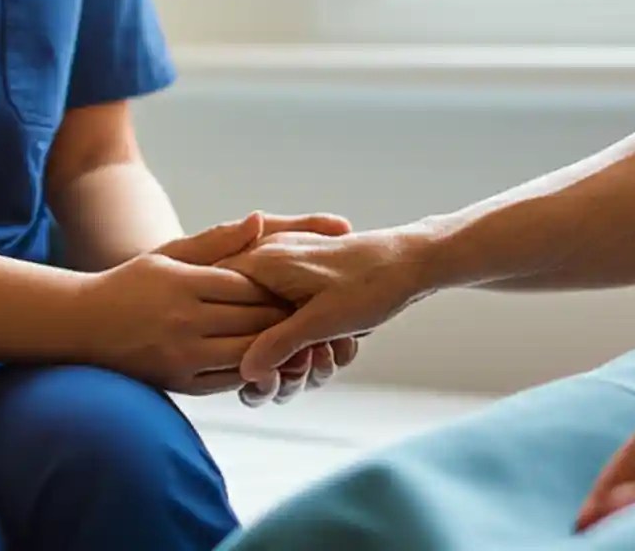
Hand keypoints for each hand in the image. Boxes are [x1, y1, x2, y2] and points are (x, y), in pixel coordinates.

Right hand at [82, 213, 325, 394]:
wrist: (84, 327)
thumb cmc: (132, 284)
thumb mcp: (169, 254)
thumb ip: (217, 240)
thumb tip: (259, 219)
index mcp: (184, 285)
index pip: (250, 286)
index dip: (279, 284)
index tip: (299, 281)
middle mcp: (185, 322)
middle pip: (255, 320)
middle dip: (287, 315)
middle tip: (312, 308)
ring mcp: (183, 357)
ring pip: (250, 353)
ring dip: (278, 346)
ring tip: (299, 334)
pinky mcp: (181, 384)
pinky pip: (231, 380)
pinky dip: (255, 369)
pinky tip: (270, 358)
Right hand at [233, 214, 359, 406]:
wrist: (412, 262)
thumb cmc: (371, 282)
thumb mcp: (322, 320)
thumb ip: (278, 344)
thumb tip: (246, 371)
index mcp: (262, 263)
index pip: (223, 307)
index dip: (241, 345)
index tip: (270, 368)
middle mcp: (267, 267)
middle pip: (246, 327)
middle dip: (279, 360)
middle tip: (307, 367)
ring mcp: (285, 278)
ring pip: (273, 334)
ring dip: (302, 357)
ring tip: (331, 355)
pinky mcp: (303, 290)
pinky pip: (294, 327)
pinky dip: (315, 344)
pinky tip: (340, 346)